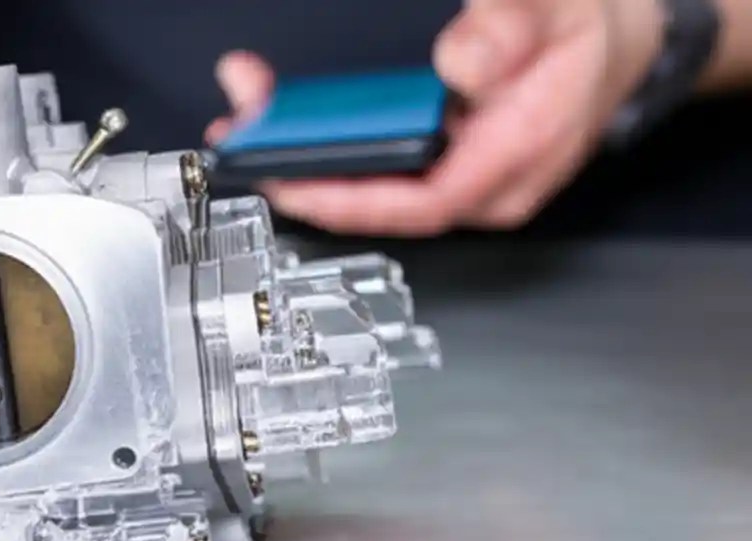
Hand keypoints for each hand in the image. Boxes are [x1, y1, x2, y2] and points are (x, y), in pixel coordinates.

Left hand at [207, 0, 664, 236]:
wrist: (614, 43)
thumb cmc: (590, 34)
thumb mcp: (560, 9)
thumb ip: (509, 27)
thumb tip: (460, 63)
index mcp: (517, 156)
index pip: (423, 202)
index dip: (351, 202)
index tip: (294, 184)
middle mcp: (484, 183)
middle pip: (383, 201)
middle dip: (306, 176)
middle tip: (245, 139)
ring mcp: (462, 178)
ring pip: (375, 187)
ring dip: (307, 159)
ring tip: (250, 118)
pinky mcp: (443, 163)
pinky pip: (378, 168)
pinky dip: (329, 147)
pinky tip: (286, 122)